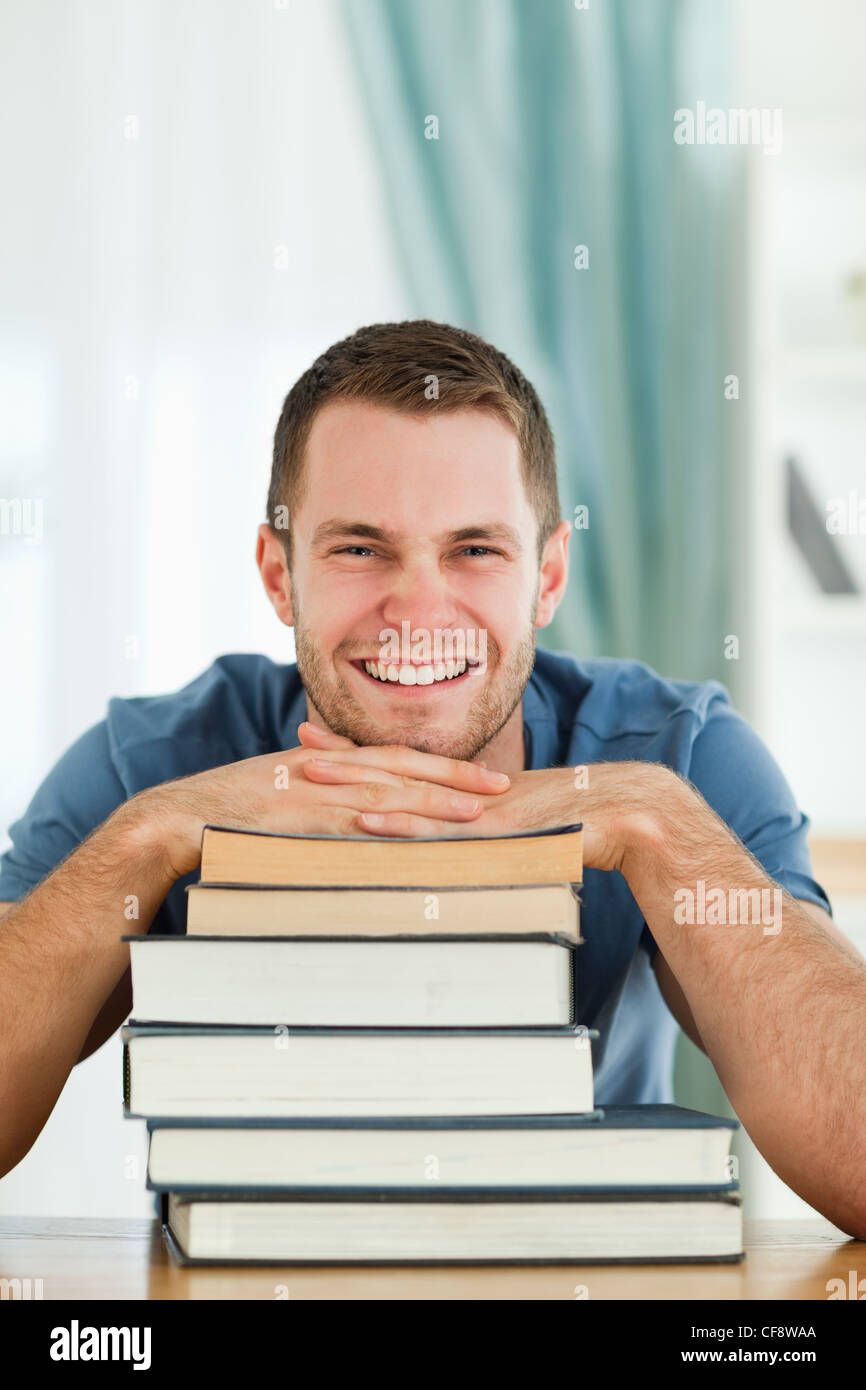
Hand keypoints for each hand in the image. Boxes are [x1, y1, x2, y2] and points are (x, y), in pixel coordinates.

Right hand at [126, 722, 509, 881]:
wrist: (184, 815)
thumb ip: (324, 790)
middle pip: (403, 770)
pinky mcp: (299, 822)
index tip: (481, 777)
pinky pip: (351, 827)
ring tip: (476, 814)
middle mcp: (328, 770)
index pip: (395, 758)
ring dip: (433, 803)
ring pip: (387, 795)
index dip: (442, 767)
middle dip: (455, 779)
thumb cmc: (231, 806)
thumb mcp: (285, 788)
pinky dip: (387, 831)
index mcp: (328, 760)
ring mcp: (315, 795)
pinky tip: (417, 841)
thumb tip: (363, 806)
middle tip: (501, 788)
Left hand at [299, 723, 685, 873]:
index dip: (358, 754)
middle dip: (343, 759)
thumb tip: (461, 846)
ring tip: (309, 776)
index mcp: (469, 785)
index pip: (403, 764)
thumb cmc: (578, 823)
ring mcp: (475, 807)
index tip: (318, 745)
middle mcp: (465, 789)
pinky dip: (400, 825)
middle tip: (295, 748)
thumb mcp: (520, 825)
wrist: (625, 813)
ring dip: (355, 784)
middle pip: (393, 769)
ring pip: (405, 793)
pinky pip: (436, 830)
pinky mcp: (490, 831)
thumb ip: (487, 832)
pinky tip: (365, 823)